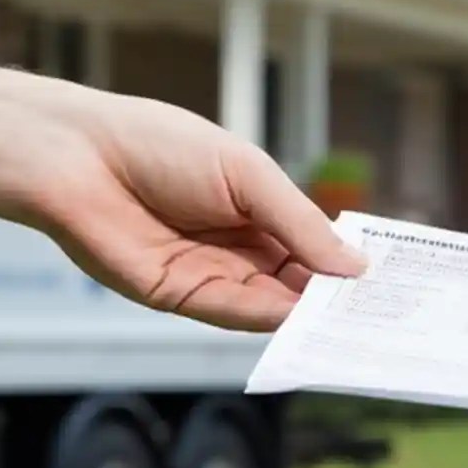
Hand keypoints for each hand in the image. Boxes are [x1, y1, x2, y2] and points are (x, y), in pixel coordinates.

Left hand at [35, 92, 365, 331]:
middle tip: (382, 314)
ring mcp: (210, 276)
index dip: (348, 267)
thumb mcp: (250, 176)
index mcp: (260, 214)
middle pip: (299, 285)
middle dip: (337, 299)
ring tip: (354, 322)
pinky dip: (270, 319)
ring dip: (311, 316)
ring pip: (272, 305)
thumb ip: (301, 223)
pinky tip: (302, 317)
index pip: (315, 250)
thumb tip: (355, 265)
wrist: (78, 156)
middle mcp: (239, 250)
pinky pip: (233, 313)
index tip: (388, 282)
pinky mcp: (179, 297)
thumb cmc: (161, 145)